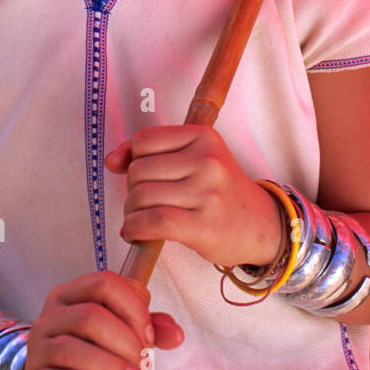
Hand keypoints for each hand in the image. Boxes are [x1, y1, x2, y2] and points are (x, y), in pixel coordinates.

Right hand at [22, 271, 182, 369]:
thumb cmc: (90, 355)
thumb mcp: (118, 336)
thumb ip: (148, 329)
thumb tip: (176, 334)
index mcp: (70, 295)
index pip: (103, 283)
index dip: (132, 307)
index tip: (149, 336)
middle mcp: (49, 317)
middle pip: (89, 316)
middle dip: (125, 340)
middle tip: (143, 363)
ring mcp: (38, 349)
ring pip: (71, 348)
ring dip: (110, 365)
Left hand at [105, 125, 285, 269]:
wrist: (258, 223)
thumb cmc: (218, 191)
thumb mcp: (192, 159)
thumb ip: (149, 153)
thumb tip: (111, 160)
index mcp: (204, 136)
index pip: (143, 140)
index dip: (133, 160)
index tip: (143, 177)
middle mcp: (208, 160)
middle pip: (138, 170)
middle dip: (132, 190)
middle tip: (144, 203)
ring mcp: (208, 193)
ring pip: (142, 196)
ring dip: (131, 213)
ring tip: (141, 220)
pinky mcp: (205, 225)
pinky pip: (153, 222)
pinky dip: (134, 229)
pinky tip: (135, 233)